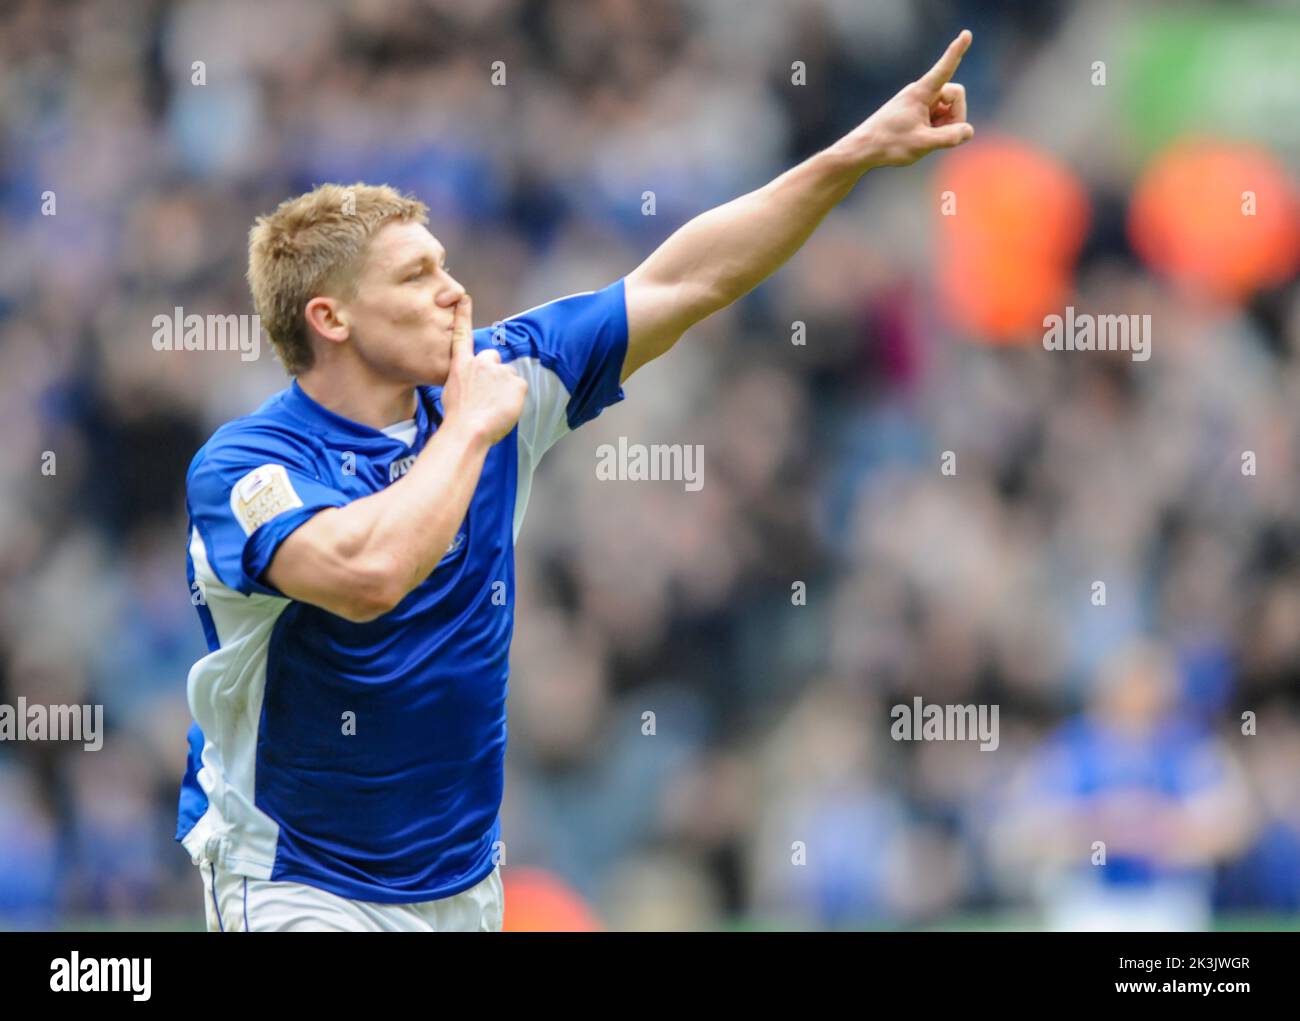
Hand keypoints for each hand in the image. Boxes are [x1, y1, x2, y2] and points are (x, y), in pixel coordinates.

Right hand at [440, 295, 527, 444]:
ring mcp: (500, 370)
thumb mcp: (452, 393)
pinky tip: (504, 409)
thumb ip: (464, 380)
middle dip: (494, 371)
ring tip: (494, 407)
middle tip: (489, 394)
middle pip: (493, 359)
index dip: (463, 315)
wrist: (467, 429)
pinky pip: (520, 388)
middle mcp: (481, 362)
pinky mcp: (516, 381)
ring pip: (508, 376)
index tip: (463, 298)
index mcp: (462, 365)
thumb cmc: (457, 418)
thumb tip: (474, 384)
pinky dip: (515, 398)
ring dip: (505, 388)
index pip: (462, 335)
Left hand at [841, 29, 973, 168]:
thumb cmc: (889, 143)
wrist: (864, 148)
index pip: (944, 69)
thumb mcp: (922, 143)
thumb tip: (968, 130)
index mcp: (921, 92)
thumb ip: (949, 137)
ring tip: (923, 138)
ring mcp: (920, 100)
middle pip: (956, 95)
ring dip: (945, 125)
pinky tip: (920, 137)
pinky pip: (939, 115)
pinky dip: (937, 128)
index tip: (966, 33)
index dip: (957, 52)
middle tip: (937, 136)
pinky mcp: (918, 110)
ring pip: (949, 108)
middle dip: (955, 116)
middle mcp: (921, 91)